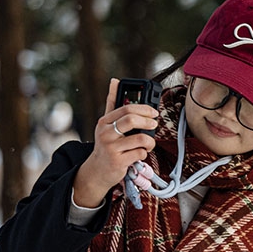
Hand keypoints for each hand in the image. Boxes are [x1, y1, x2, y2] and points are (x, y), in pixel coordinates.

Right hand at [71, 79, 159, 206]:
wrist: (98, 170)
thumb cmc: (106, 144)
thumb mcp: (106, 124)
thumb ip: (112, 103)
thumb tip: (115, 81)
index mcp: (104, 122)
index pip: (127, 108)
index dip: (144, 108)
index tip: (154, 112)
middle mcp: (105, 133)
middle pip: (132, 120)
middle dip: (148, 122)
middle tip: (154, 125)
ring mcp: (111, 148)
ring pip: (140, 139)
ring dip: (149, 142)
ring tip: (147, 144)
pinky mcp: (118, 161)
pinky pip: (140, 153)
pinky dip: (144, 154)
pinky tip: (138, 154)